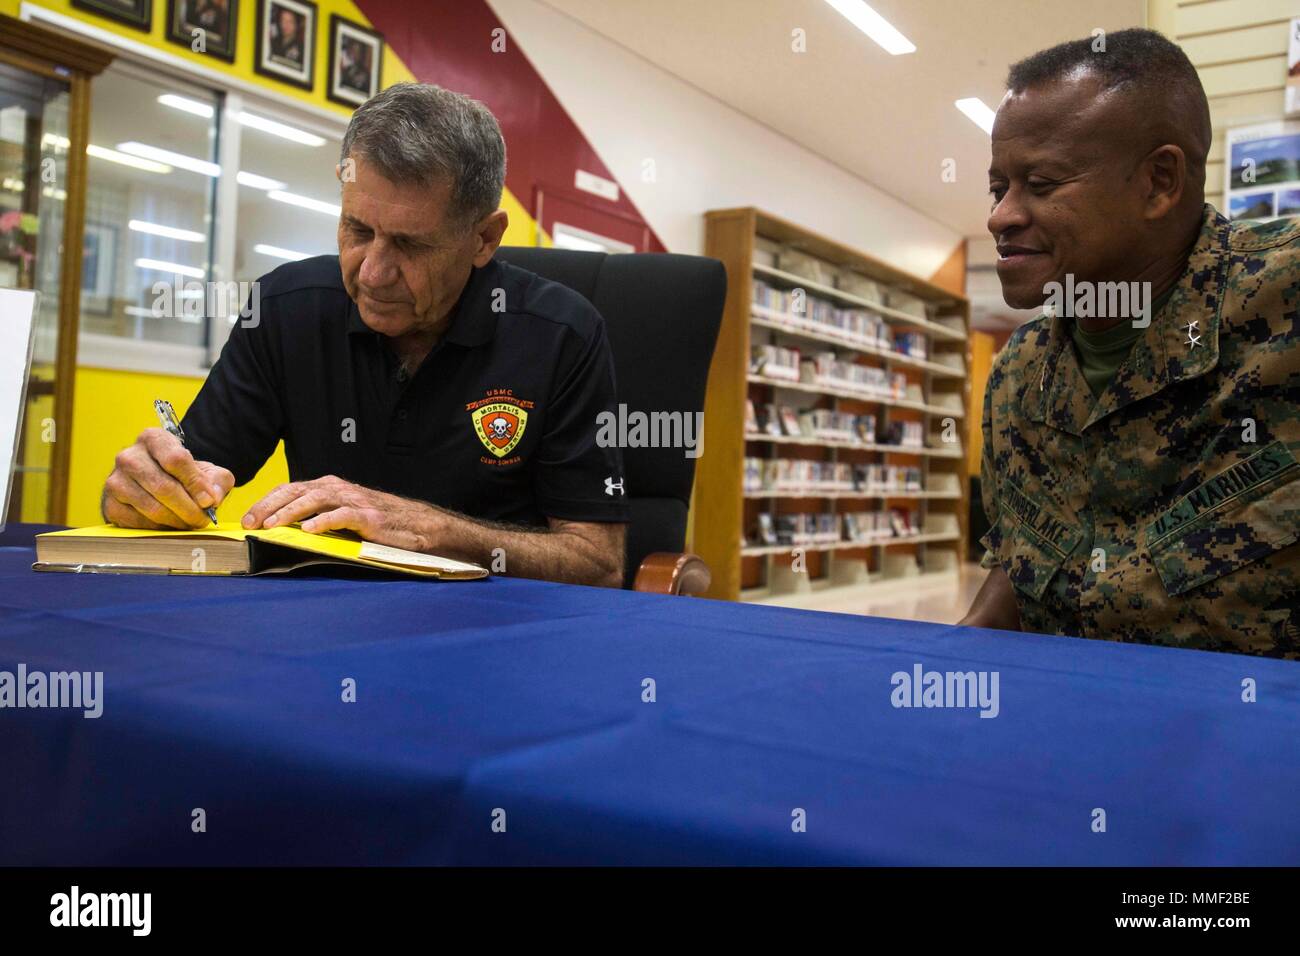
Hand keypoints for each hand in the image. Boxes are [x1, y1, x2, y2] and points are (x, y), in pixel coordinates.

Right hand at [102, 428, 234, 529]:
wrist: (155, 483)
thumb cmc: (183, 475)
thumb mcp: (207, 471)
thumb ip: (217, 480)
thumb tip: (212, 498)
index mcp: (153, 439)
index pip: (176, 459)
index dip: (195, 483)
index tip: (209, 501)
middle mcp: (129, 456)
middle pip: (163, 486)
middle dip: (188, 508)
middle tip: (202, 519)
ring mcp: (115, 480)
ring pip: (151, 507)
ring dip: (176, 521)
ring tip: (190, 523)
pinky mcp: (110, 504)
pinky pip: (138, 522)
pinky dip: (160, 528)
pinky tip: (171, 525)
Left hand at [242, 475, 436, 550]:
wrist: (417, 525)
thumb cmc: (377, 522)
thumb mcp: (342, 515)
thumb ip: (317, 516)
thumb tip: (283, 529)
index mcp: (329, 487)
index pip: (290, 489)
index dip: (266, 501)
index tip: (247, 518)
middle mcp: (338, 489)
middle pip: (296, 491)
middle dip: (270, 506)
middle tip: (250, 522)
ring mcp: (353, 501)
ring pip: (315, 499)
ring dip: (291, 511)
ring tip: (272, 525)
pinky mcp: (368, 517)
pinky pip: (342, 516)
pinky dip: (324, 521)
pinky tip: (309, 530)